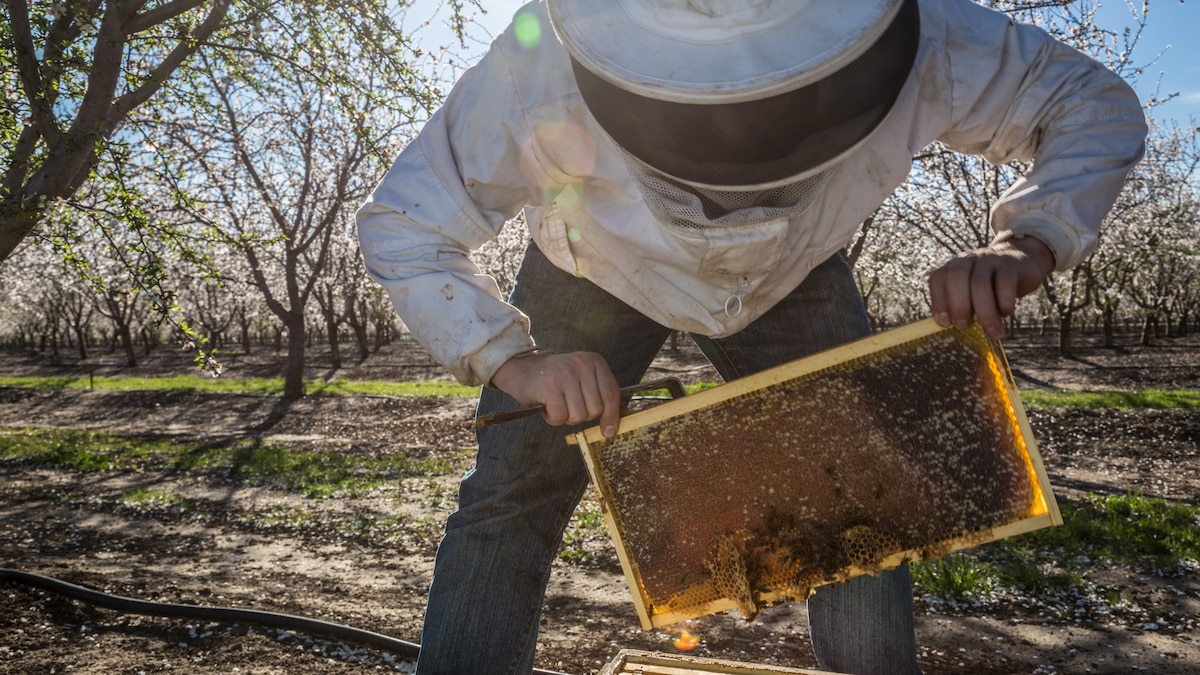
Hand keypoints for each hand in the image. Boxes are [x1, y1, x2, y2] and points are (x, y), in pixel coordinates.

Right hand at [490, 350, 621, 436]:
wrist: (521, 369)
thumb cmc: (554, 379)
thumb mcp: (581, 378)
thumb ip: (598, 396)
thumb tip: (611, 428)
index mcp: (595, 361)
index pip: (611, 394)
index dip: (612, 416)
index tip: (608, 431)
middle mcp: (582, 364)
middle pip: (596, 409)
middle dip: (581, 415)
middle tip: (567, 405)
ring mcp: (566, 374)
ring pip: (579, 415)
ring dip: (565, 418)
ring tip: (556, 404)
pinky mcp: (550, 386)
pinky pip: (560, 416)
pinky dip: (552, 419)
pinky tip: (546, 407)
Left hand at [928, 236, 1054, 339]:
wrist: (1023, 263)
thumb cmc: (993, 287)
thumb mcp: (974, 294)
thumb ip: (963, 307)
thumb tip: (958, 330)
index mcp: (954, 267)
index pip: (938, 279)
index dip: (938, 301)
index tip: (944, 323)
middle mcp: (969, 260)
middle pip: (957, 277)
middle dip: (958, 305)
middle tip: (964, 327)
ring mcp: (990, 259)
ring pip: (980, 283)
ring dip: (985, 312)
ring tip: (994, 332)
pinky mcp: (1012, 265)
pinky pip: (1005, 282)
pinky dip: (1005, 301)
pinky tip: (1007, 313)